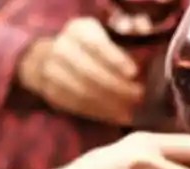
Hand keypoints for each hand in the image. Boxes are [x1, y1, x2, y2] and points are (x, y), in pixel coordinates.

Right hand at [18, 17, 142, 125]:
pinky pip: (77, 105)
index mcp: (78, 31)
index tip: (134, 73)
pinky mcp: (51, 91)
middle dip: (117, 87)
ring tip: (131, 112)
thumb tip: (140, 55)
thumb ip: (124, 43)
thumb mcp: (103, 37)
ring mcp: (52, 70)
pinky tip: (117, 117)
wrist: (49, 57)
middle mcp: (62, 48)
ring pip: (83, 91)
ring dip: (110, 104)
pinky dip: (99, 113)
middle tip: (138, 96)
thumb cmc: (90, 48)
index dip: (116, 59)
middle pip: (90, 71)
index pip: (97, 45)